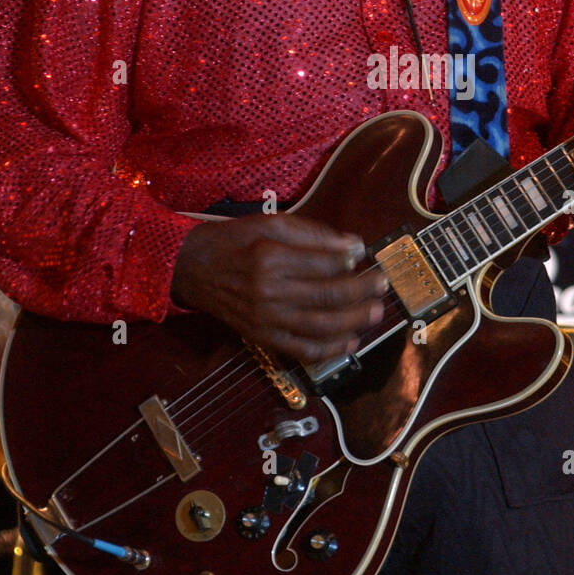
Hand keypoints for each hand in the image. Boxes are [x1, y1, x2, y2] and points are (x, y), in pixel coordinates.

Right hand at [170, 213, 387, 363]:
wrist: (192, 268)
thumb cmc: (234, 241)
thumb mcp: (270, 223)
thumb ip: (313, 234)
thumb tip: (353, 245)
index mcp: (272, 258)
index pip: (325, 264)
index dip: (351, 260)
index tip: (365, 253)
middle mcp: (269, 292)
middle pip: (329, 296)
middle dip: (362, 291)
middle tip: (382, 284)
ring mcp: (266, 319)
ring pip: (321, 327)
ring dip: (354, 322)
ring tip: (374, 313)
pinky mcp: (262, 337)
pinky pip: (302, 350)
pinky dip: (329, 350)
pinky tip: (350, 343)